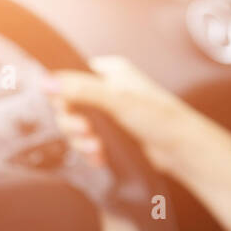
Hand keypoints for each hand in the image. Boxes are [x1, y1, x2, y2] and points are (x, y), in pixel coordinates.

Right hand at [45, 55, 207, 175]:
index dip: (63, 97)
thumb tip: (46, 81)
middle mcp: (108, 89)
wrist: (184, 149)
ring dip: (81, 140)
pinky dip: (89, 151)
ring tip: (96, 149)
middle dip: (73, 124)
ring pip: (78, 126)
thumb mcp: (117, 99)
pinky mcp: (114, 135)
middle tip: (85, 132)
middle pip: (69, 105)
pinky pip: (88, 142)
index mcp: (109, 71)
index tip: (68, 110)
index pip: (69, 78)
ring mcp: (110, 114)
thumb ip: (80, 90)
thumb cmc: (160, 118)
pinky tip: (99, 158)